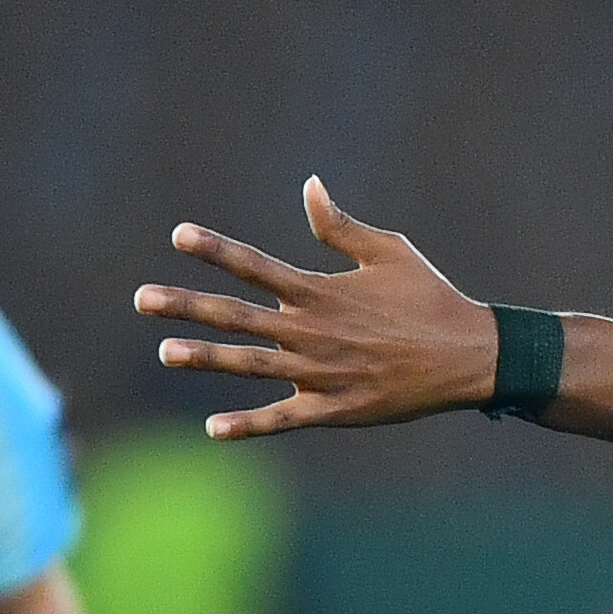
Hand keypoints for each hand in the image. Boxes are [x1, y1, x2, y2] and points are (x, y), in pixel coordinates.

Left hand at [135, 177, 499, 440]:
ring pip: (249, 366)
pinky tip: (212, 428)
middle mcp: (312, 332)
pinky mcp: (334, 409)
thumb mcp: (389, 251)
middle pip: (236, 316)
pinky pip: (282, 419)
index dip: (215, 249)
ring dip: (204, 358)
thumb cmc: (430, 297)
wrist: (470, 357)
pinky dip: (248, 425)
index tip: (177, 235)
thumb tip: (309, 185)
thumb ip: (340, 226)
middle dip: (185, 305)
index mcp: (321, 292)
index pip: (256, 266)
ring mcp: (320, 374)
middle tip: (142, 299)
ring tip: (164, 350)